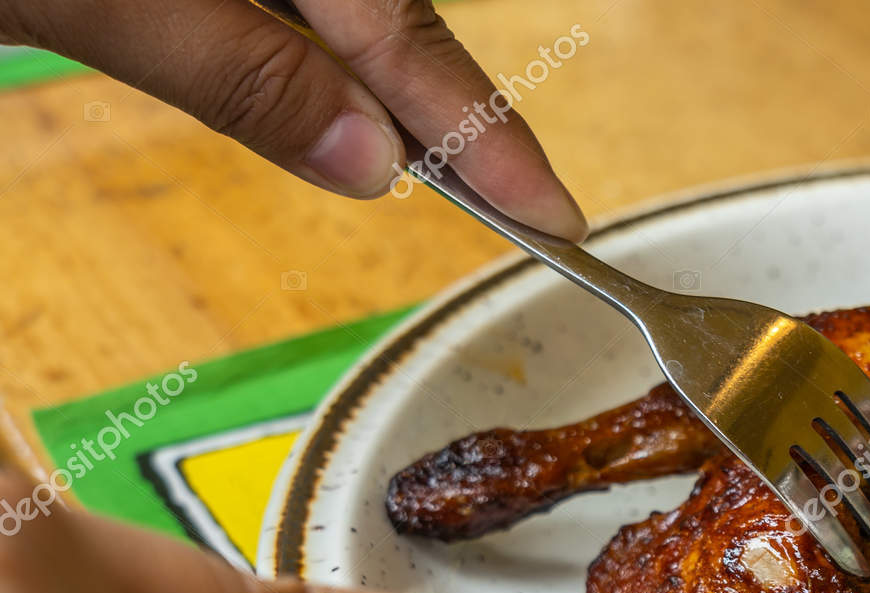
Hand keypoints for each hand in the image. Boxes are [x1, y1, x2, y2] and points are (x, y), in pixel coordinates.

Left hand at [0, 0, 586, 238]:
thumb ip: (233, 62)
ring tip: (423, 148)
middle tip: (508, 193)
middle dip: (424, 96)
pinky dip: (276, 41)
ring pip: (310, 1)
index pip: (396, 16)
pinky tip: (302, 81)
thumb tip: (373, 160)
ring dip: (350, 72)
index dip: (479, 123)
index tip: (554, 211)